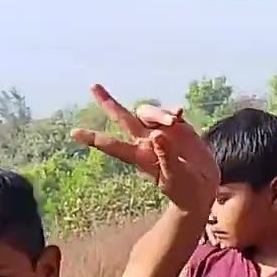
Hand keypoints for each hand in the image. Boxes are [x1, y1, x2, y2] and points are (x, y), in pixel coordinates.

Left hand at [70, 84, 219, 213]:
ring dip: (159, 112)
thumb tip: (157, 135)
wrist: (202, 189)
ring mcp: (162, 134)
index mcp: (140, 156)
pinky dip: (172, 110)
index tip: (74, 133)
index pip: (112, 146)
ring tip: (175, 119)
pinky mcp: (179, 130)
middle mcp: (146, 142)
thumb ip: (166, 156)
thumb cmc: (183, 190)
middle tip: (94, 86)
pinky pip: (170, 112)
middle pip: (123, 118)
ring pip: (148, 112)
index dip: (94, 138)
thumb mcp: (174, 176)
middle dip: (108, 103)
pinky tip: (180, 113)